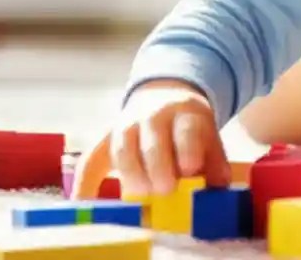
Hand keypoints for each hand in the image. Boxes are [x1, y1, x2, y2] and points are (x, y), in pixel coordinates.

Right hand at [71, 79, 230, 198]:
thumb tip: (217, 188)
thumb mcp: (208, 136)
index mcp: (184, 113)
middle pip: (152, 139)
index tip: (190, 168)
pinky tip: (83, 202)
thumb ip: (214, 162)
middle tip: (165, 190)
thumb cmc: (188, 128)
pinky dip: (85, 181)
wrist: (163, 97)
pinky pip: (91, 158)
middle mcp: (153, 115)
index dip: (187, 148)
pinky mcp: (107, 138)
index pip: (185, 129)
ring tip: (140, 196)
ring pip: (123, 147)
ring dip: (130, 174)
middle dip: (157, 165)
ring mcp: (126, 125)